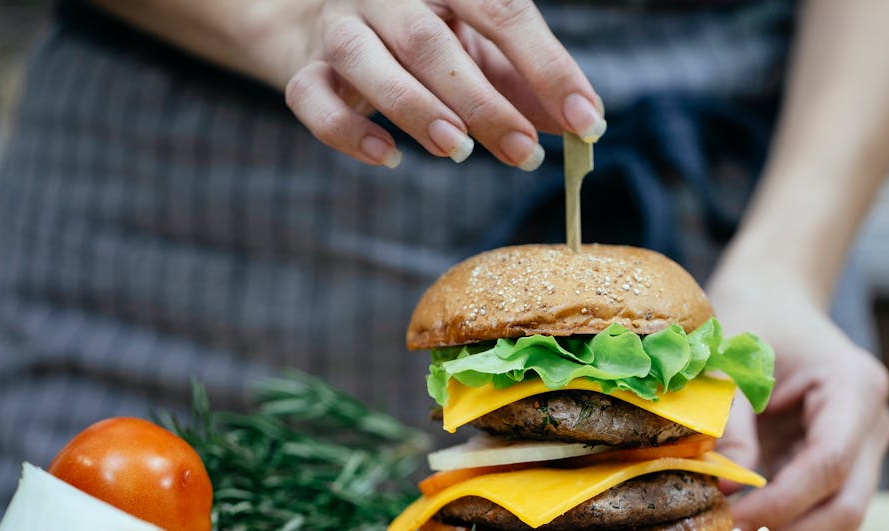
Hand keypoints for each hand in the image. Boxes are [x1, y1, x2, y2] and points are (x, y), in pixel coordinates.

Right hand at [279, 0, 604, 167]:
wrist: (321, 16)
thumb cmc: (425, 33)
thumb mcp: (481, 44)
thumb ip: (525, 80)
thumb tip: (581, 125)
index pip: (503, 11)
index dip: (548, 67)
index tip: (586, 121)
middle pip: (431, 41)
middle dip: (483, 103)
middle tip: (525, 153)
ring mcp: (338, 26)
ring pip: (366, 61)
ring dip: (416, 109)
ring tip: (458, 150)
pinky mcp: (301, 69)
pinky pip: (312, 98)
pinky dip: (349, 132)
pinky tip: (390, 157)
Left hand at [710, 284, 888, 530]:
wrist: (773, 300)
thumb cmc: (753, 319)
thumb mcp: (732, 360)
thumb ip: (731, 419)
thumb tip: (728, 483)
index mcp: (856, 387)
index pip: (829, 464)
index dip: (781, 500)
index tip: (730, 517)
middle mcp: (872, 422)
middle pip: (847, 505)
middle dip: (790, 528)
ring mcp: (864, 445)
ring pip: (840, 515)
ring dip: (788, 529)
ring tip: (732, 528)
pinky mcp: (845, 462)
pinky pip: (822, 505)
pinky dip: (787, 518)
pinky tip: (745, 513)